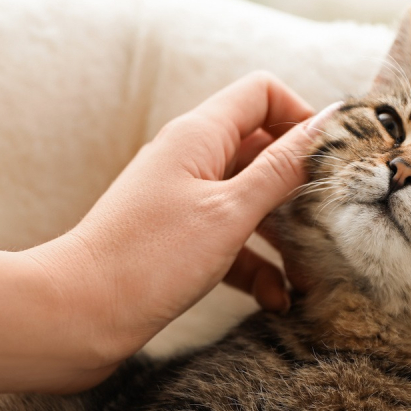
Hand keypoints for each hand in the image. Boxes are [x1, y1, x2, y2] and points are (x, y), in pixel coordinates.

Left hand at [26, 72, 323, 372]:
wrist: (76, 316)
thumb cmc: (148, 260)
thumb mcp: (230, 212)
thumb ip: (282, 169)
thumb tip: (329, 124)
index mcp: (198, 136)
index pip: (262, 94)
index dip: (302, 118)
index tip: (333, 160)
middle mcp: (188, 160)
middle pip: (261, 151)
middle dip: (299, 186)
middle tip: (334, 224)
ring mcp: (180, 202)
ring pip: (249, 203)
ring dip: (283, 234)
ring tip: (311, 273)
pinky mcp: (175, 243)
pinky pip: (228, 243)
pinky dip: (254, 266)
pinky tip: (276, 300)